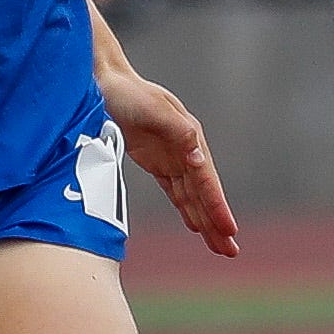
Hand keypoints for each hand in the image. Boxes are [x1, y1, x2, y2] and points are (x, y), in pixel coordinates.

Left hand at [102, 68, 238, 257]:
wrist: (103, 82)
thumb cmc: (128, 93)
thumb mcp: (154, 109)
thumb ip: (178, 132)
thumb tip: (199, 159)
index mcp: (189, 138)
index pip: (206, 181)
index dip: (217, 206)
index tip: (229, 230)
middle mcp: (186, 150)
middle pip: (204, 194)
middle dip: (217, 223)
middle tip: (231, 252)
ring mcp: (171, 157)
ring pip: (192, 197)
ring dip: (205, 221)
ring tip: (220, 247)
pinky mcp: (156, 162)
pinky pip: (175, 191)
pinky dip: (186, 209)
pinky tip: (195, 225)